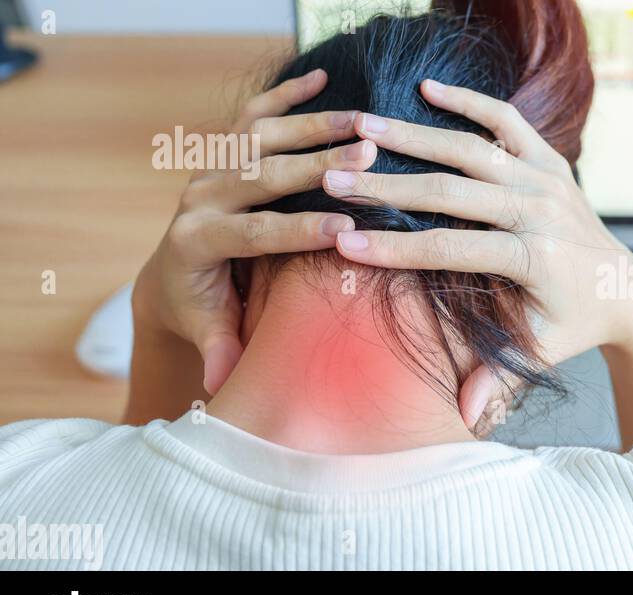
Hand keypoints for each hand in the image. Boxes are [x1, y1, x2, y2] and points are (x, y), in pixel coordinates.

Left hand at [131, 68, 375, 394]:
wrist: (169, 278)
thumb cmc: (201, 311)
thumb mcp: (208, 331)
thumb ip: (218, 348)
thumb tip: (223, 384)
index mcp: (198, 241)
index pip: (254, 232)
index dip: (298, 229)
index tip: (345, 225)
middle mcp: (200, 196)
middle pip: (262, 175)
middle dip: (316, 166)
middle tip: (367, 156)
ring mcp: (210, 169)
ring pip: (260, 137)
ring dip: (312, 125)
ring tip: (362, 120)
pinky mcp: (221, 152)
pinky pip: (253, 115)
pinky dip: (287, 95)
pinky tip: (322, 77)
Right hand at [327, 80, 632, 418]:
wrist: (625, 287)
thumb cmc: (572, 324)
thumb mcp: (538, 353)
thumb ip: (500, 380)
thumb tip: (464, 416)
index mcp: (533, 258)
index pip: (451, 249)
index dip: (396, 248)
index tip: (343, 245)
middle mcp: (541, 211)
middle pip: (452, 191)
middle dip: (388, 186)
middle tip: (333, 177)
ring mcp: (548, 180)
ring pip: (473, 148)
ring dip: (415, 135)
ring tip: (361, 124)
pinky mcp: (552, 161)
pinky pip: (508, 123)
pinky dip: (471, 103)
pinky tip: (428, 89)